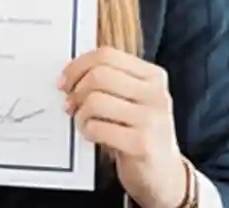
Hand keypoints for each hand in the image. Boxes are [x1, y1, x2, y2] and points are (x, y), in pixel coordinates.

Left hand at [60, 47, 188, 207]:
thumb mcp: (132, 99)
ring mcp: (152, 119)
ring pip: (95, 101)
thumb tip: (69, 73)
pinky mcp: (142, 144)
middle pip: (99, 75)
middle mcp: (156, 94)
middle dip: (76, 90)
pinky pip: (97, 128)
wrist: (164, 173)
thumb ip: (109, 80)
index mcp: (153, 76)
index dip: (78, 66)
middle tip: (70, 104)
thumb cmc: (139, 131)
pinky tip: (92, 135)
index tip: (64, 80)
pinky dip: (86, 130)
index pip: (107, 54)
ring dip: (80, 113)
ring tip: (83, 121)